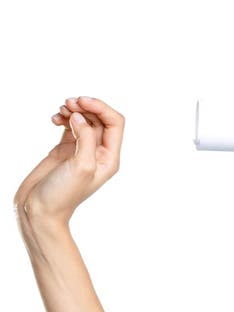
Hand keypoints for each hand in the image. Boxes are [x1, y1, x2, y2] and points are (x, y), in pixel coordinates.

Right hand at [14, 96, 124, 228]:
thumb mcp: (81, 165)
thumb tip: (80, 116)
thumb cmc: (63, 195)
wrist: (40, 209)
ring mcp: (81, 150)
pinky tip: (54, 119)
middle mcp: (98, 153)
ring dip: (73, 110)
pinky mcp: (65, 149)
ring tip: (60, 111)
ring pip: (84, 119)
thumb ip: (85, 137)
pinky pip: (69, 124)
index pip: (115, 123)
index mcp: (109, 158)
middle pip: (99, 118)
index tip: (81, 102)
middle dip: (85, 106)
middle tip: (67, 104)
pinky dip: (63, 117)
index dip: (100, 107)